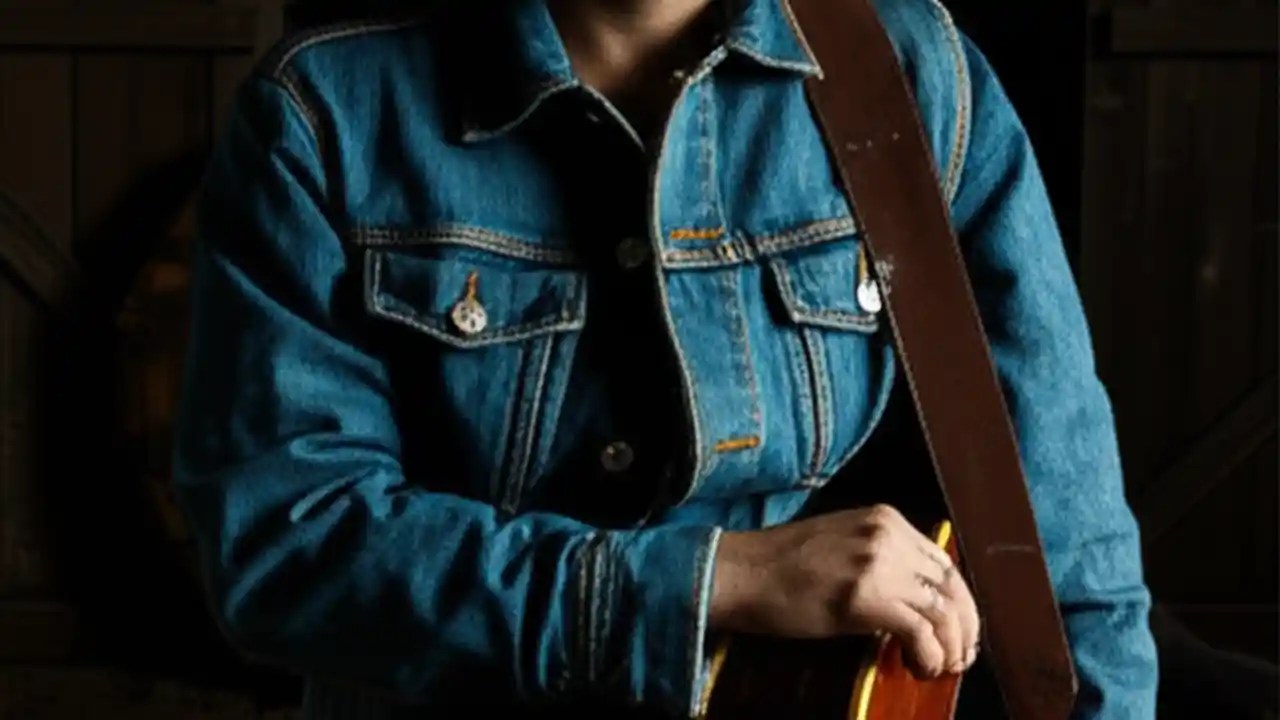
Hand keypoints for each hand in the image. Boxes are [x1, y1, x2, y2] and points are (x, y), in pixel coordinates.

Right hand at [709, 504, 980, 677]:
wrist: (742, 573)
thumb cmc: (781, 565)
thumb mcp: (842, 545)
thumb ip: (881, 559)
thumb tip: (914, 599)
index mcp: (885, 519)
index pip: (943, 563)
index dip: (958, 601)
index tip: (959, 629)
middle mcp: (888, 535)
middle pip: (951, 586)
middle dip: (964, 627)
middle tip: (961, 656)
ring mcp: (878, 564)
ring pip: (942, 611)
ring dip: (950, 646)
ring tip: (942, 667)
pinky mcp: (865, 597)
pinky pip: (920, 631)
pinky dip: (929, 655)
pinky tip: (919, 668)